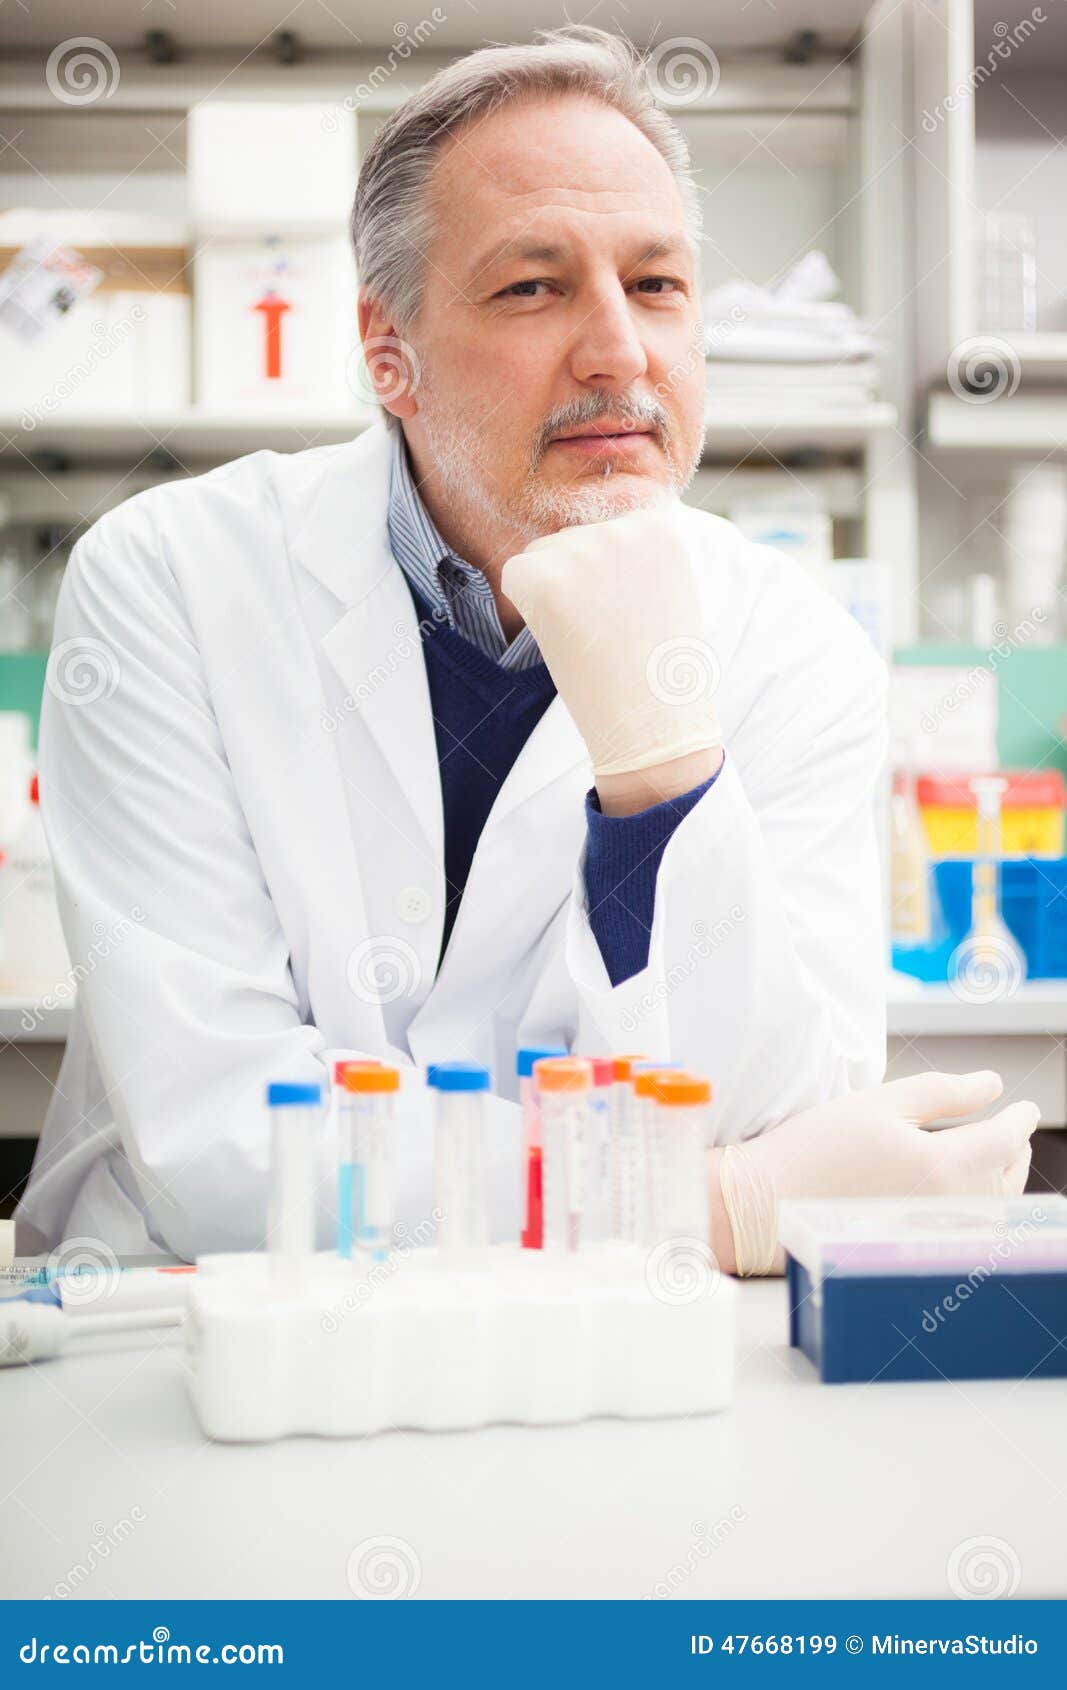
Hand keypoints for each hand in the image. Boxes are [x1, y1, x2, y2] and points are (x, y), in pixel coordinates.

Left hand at [501, 502, 722, 788]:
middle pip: (566, 541)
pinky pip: (512, 577)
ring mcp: (584, 552)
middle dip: (574, 584)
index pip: (599, 532)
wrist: (656, 726)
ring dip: (551, 598)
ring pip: (538, 558)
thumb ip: (630, 556)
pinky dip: (526, 610)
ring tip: (591, 640)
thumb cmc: (658, 669)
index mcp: (657, 528)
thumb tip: (577, 537)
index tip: (627, 615)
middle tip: (607, 634)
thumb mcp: (664, 592)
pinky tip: (563, 639)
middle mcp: (622, 528)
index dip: (601, 580)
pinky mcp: (547, 579)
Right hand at [715, 1070, 1038, 1275]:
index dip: (1019, 1119)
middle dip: (1015, 1151)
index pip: (1005, 1140)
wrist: (768, 1204)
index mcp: (944, 1167)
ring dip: (1002, 1181)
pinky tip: (967, 1195)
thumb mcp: (880, 1103)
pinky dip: (980, 1207)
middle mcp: (949, 1209)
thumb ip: (944, 1092)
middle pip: (1006, 1178)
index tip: (1025, 1108)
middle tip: (1016, 1132)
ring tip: (1000, 1161)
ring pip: (992, 1209)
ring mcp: (934, 1235)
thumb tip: (992, 1086)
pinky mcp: (916, 1249)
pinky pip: (967, 1228)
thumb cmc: (817, 1148)